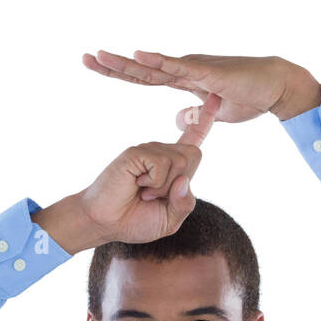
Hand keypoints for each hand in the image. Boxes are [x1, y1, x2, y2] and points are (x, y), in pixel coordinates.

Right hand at [76, 92, 219, 245]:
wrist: (105, 224)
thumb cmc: (134, 221)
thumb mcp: (170, 220)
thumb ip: (184, 204)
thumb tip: (184, 180)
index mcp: (172, 167)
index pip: (194, 139)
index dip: (205, 119)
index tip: (216, 97)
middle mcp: (161, 153)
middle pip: (194, 155)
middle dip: (181, 181)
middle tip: (154, 196)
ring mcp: (148, 150)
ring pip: (180, 161)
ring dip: (164, 188)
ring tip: (144, 192)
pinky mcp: (137, 152)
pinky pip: (162, 164)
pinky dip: (154, 183)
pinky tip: (137, 185)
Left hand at [82, 50, 316, 127]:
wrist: (275, 88)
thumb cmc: (249, 97)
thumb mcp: (214, 114)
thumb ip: (195, 115)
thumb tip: (178, 119)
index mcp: (183, 80)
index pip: (145, 77)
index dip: (121, 73)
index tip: (96, 67)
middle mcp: (184, 70)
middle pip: (142, 70)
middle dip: (113, 65)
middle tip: (86, 58)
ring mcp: (195, 69)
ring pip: (155, 67)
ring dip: (128, 63)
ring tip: (102, 56)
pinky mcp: (208, 73)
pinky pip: (180, 68)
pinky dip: (160, 63)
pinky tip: (141, 57)